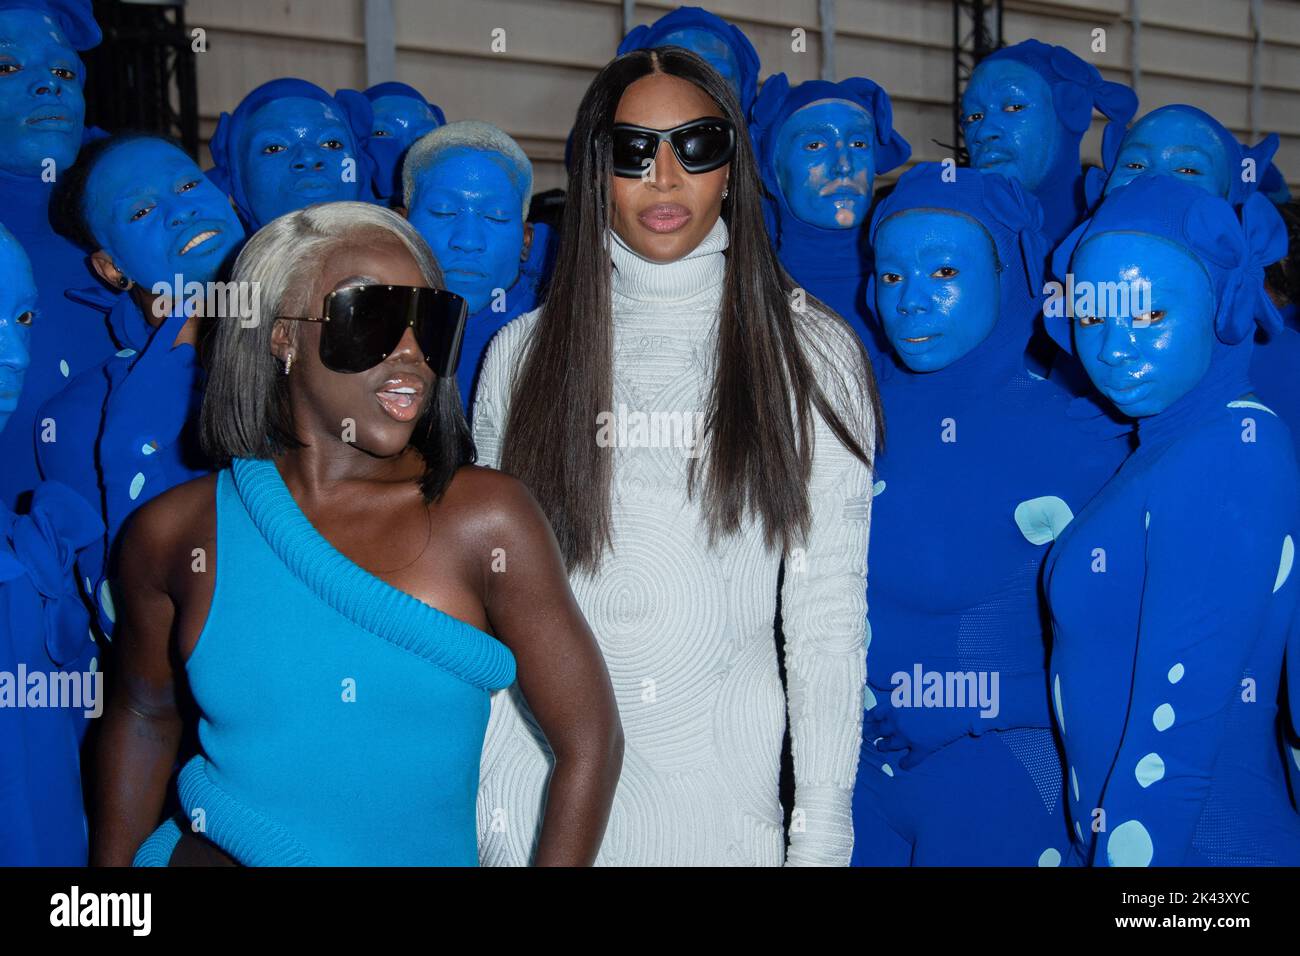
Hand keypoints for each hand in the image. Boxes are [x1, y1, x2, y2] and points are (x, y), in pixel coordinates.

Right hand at [101, 312, 199, 458]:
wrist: (133, 441)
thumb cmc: (120, 411)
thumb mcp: (116, 386)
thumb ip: (119, 369)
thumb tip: (121, 362)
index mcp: (151, 361)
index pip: (168, 332)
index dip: (178, 316)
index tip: (189, 304)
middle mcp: (172, 369)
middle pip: (188, 352)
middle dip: (182, 356)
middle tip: (173, 365)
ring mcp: (185, 385)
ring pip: (195, 372)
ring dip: (190, 376)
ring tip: (177, 386)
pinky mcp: (194, 403)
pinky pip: (199, 393)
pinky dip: (195, 396)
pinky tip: (189, 403)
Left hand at [862, 688, 973, 769]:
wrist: (959, 702)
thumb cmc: (938, 686)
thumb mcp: (912, 680)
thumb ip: (894, 683)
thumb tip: (876, 680)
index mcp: (893, 705)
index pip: (874, 715)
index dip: (870, 719)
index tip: (866, 721)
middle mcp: (896, 723)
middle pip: (878, 731)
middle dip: (872, 733)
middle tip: (867, 736)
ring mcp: (908, 737)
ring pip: (889, 746)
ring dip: (883, 746)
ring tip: (881, 747)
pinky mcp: (922, 749)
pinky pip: (909, 760)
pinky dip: (905, 763)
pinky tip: (903, 764)